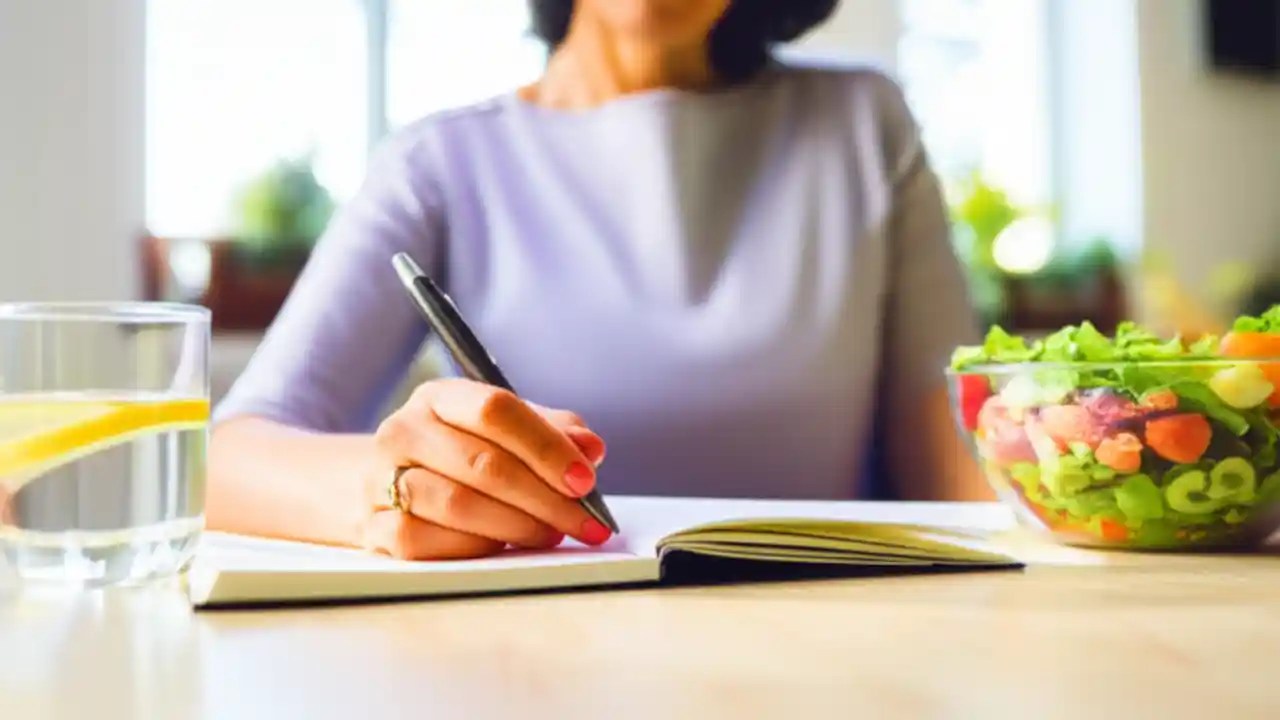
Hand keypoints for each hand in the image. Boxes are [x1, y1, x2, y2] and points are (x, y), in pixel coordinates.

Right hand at [361, 378, 610, 559]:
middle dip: (545, 498)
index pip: (496, 410)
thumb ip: (553, 433)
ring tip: (548, 534)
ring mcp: (381, 477)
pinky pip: (427, 542)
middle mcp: (404, 430)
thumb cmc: (462, 455)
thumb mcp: (508, 432)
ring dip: (515, 525)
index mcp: (440, 397)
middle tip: (582, 522)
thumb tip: (590, 448)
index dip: (546, 447)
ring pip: (457, 504)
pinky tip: (499, 547)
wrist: (388, 485)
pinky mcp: (374, 524)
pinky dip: (474, 547)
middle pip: (482, 463)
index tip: (585, 480)